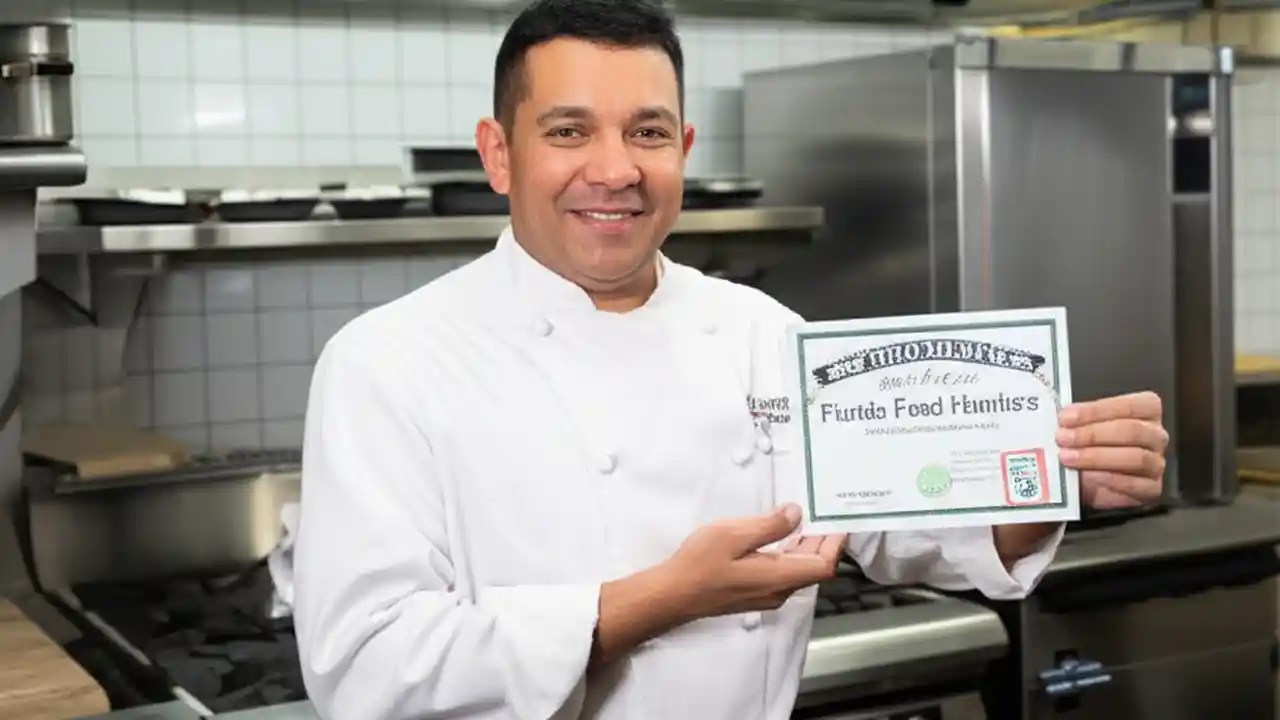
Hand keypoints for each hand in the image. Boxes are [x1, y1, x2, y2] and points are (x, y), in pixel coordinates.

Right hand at [663, 504, 844, 619]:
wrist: (673, 594)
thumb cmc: (700, 563)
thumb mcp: (733, 534)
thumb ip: (769, 525)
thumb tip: (796, 514)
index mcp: (779, 577)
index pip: (823, 565)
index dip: (835, 543)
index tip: (840, 520)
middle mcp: (778, 591)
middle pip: (812, 568)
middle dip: (822, 541)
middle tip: (825, 513)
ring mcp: (766, 595)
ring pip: (797, 571)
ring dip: (805, 547)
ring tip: (807, 521)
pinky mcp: (754, 594)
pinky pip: (782, 574)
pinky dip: (789, 555)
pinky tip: (782, 539)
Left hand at [1057, 391, 1167, 509]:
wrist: (1089, 478)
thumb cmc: (1088, 444)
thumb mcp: (1083, 425)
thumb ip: (1078, 418)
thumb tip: (1061, 418)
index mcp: (1146, 409)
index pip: (1128, 406)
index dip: (1095, 411)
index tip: (1066, 418)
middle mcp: (1156, 435)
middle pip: (1131, 431)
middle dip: (1092, 434)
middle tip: (1063, 438)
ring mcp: (1156, 462)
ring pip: (1134, 457)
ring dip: (1096, 457)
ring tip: (1068, 457)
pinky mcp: (1152, 488)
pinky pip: (1135, 484)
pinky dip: (1108, 480)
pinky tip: (1086, 476)